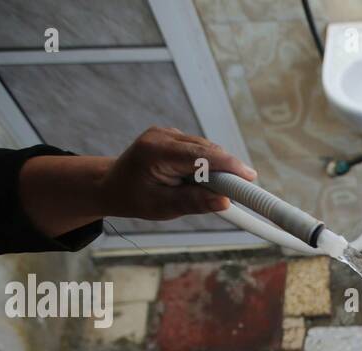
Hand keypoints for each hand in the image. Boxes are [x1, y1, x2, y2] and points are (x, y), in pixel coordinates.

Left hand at [99, 126, 257, 220]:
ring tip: (219, 190)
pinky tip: (205, 180)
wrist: (111, 185)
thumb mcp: (163, 207)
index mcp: (156, 151)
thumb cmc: (134, 198)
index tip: (250, 177)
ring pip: (205, 147)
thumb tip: (224, 202)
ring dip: (217, 167)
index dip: (229, 165)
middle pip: (207, 149)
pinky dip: (207, 163)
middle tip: (244, 189)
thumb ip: (194, 203)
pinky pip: (198, 148)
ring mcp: (166, 132)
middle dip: (227, 168)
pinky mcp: (172, 136)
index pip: (201, 155)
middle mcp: (162, 135)